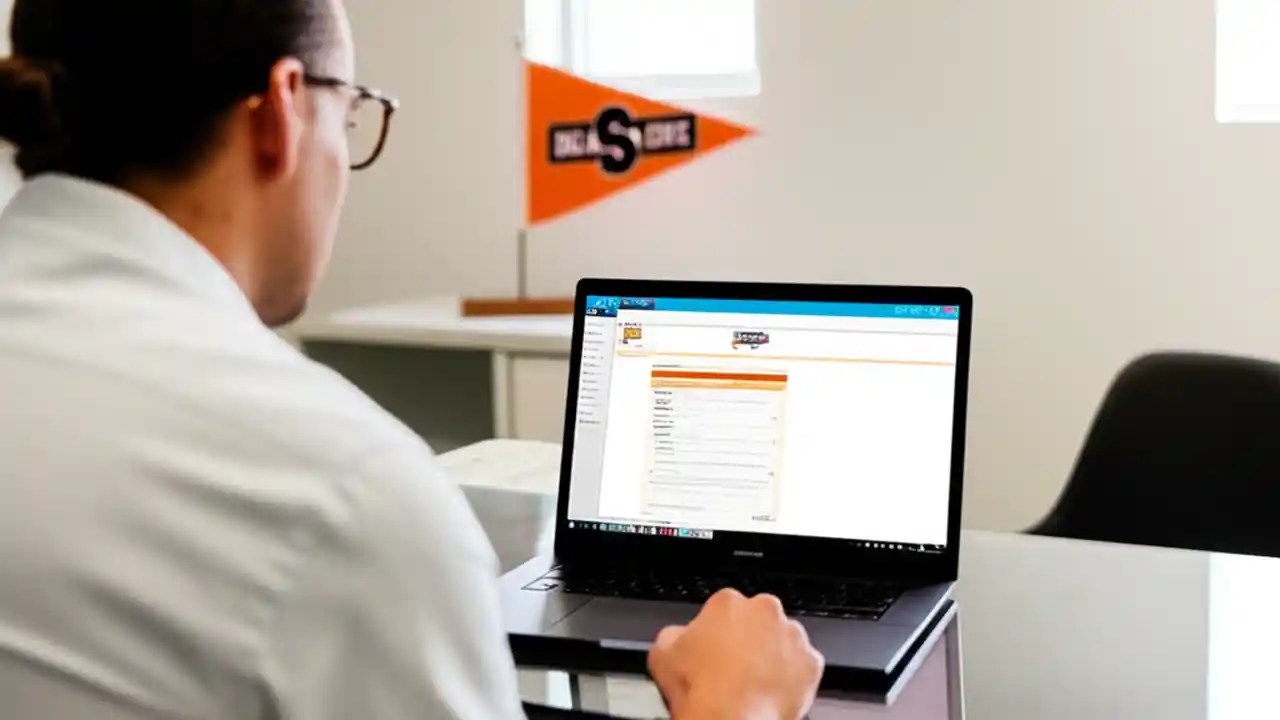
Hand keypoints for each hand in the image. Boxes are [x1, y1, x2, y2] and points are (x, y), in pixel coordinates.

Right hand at [647, 589, 823, 719]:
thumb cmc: (700, 690)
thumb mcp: (662, 652)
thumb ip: (674, 633)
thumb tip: (680, 635)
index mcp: (728, 602)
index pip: (725, 607)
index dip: (718, 630)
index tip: (716, 647)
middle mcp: (765, 610)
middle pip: (758, 618)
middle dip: (750, 637)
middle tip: (736, 665)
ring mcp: (792, 635)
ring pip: (784, 639)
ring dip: (773, 654)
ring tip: (755, 682)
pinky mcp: (812, 661)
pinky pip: (803, 665)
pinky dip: (793, 676)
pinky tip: (773, 691)